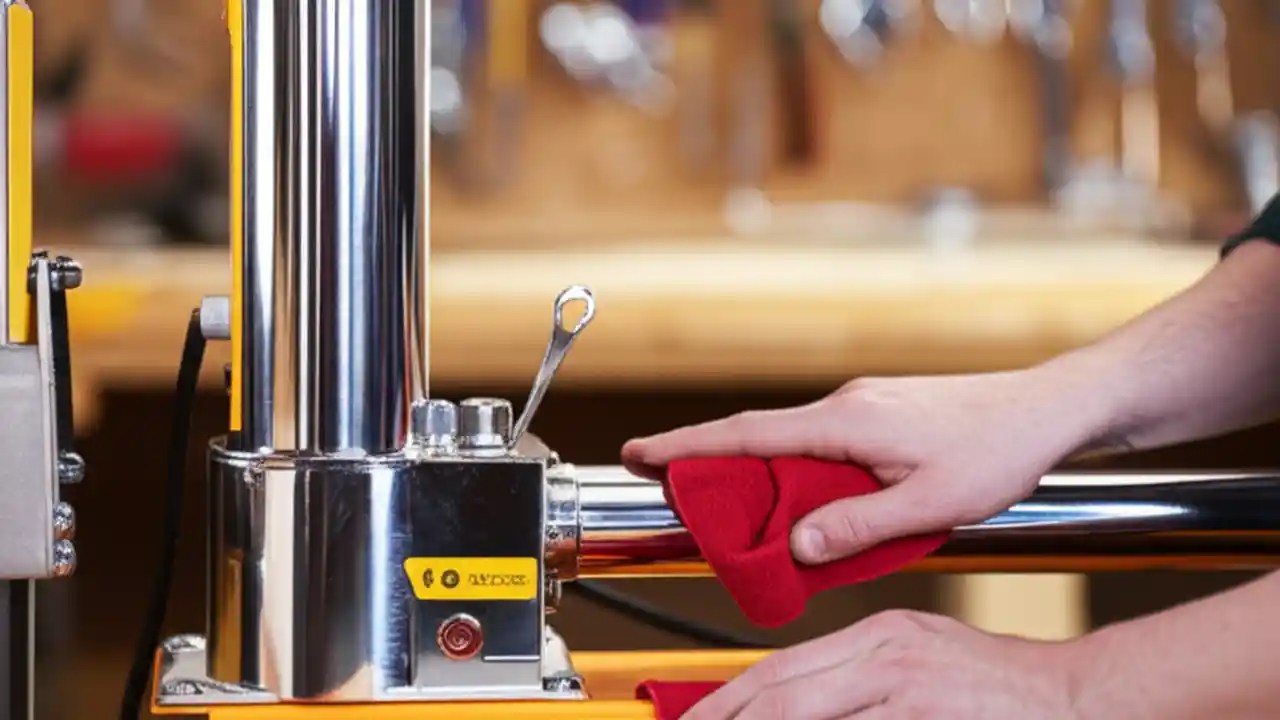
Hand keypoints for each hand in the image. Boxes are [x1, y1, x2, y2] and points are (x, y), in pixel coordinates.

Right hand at [622, 365, 1111, 564]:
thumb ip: (858, 526)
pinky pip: (822, 446)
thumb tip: (800, 546)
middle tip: (680, 501)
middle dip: (713, 468)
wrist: (1050, 409)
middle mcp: (847, 406)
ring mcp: (864, 408)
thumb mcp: (929, 503)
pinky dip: (801, 474)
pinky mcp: (881, 417)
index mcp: (847, 422)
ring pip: (793, 445)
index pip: (747, 433)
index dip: (686, 447)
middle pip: (760, 439)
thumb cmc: (1000, 448)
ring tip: (749, 519)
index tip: (638, 454)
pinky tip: (815, 507)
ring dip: (763, 477)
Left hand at [685, 610, 1083, 719]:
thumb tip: (803, 698)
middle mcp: (884, 658)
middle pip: (782, 695)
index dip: (731, 698)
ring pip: (806, 716)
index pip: (782, 668)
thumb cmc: (1001, 683)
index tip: (697, 718)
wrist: (1078, 697)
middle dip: (730, 719)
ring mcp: (905, 694)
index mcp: (879, 636)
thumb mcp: (921, 655)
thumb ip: (863, 674)